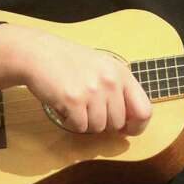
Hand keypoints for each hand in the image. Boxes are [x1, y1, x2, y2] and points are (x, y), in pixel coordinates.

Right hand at [5, 26, 151, 134]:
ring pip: (98, 128)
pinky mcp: (73, 101)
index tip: (126, 129)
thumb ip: (118, 90)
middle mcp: (110, 81)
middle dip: (103, 121)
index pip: (144, 111)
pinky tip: (64, 105)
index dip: (137, 126)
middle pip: (118, 123)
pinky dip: (70, 122)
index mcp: (121, 73)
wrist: (39, 54)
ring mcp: (92, 91)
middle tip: (88, 107)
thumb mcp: (102, 67)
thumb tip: (130, 124)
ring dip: (85, 121)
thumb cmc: (69, 62)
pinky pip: (79, 128)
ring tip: (75, 102)